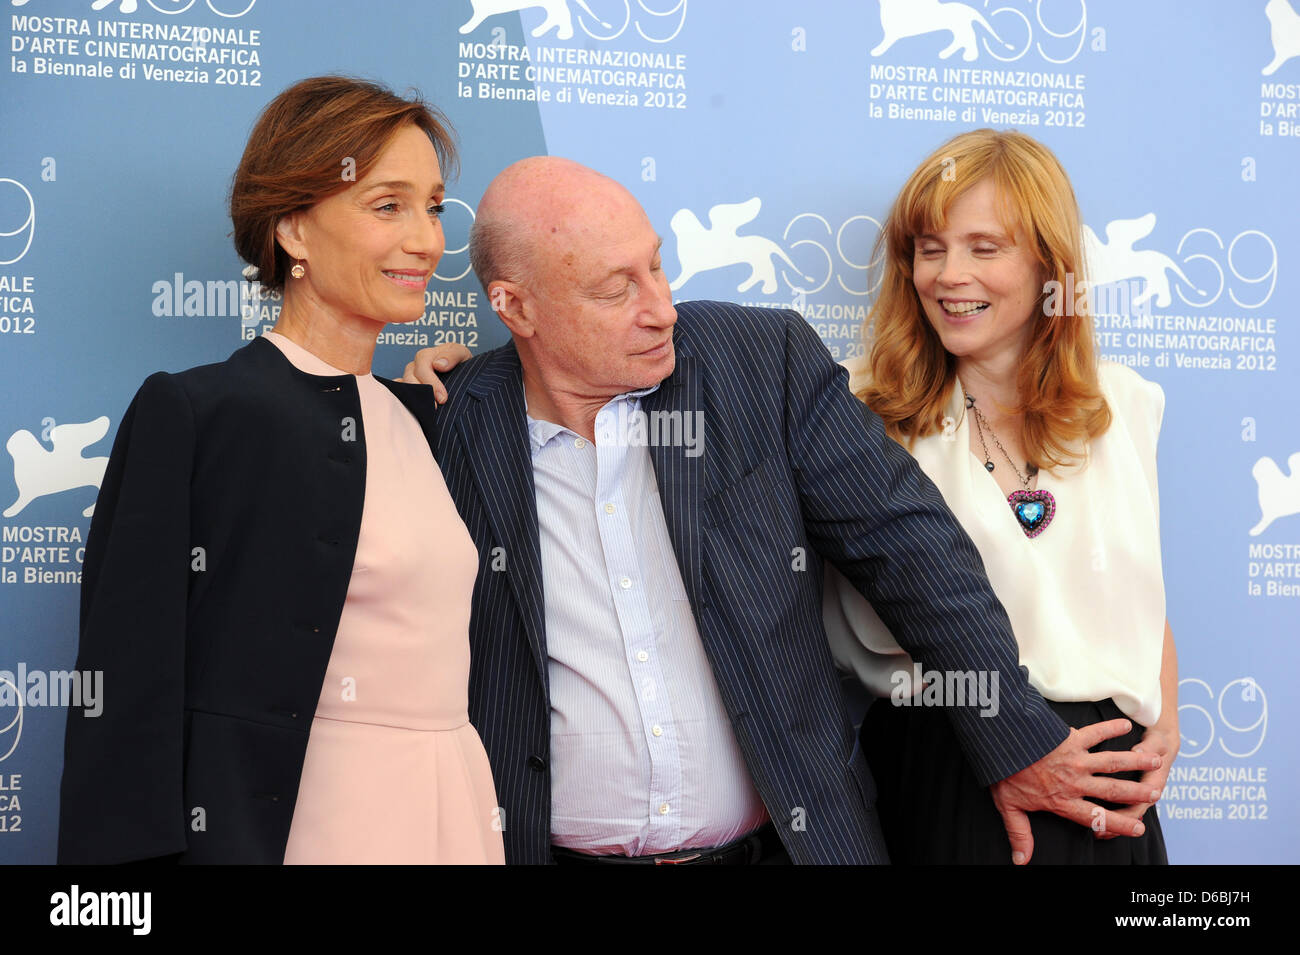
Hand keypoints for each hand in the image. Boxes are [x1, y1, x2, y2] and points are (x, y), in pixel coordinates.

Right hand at [400, 343, 472, 403]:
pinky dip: (403, 401)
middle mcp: (415, 367)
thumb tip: (438, 364)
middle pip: (409, 378)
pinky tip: (413, 410)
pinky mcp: (408, 391)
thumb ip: (452, 355)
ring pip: (402, 387)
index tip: (442, 398)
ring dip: (414, 399)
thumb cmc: (461, 364)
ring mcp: (410, 379)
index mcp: (427, 356)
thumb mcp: (461, 354)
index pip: (422, 367)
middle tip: (435, 406)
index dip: (431, 382)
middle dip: (422, 393)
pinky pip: (399, 395)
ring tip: (426, 410)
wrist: (463, 377)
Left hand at [989, 718, 1162, 864]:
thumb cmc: (1004, 775)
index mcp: (1063, 801)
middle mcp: (1075, 781)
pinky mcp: (1070, 739)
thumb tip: (1021, 862)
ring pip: (1112, 762)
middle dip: (1136, 793)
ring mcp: (1075, 759)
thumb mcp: (1010, 808)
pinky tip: (1126, 725)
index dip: (1118, 824)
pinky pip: (1095, 733)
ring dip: (1135, 762)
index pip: (1096, 817)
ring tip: (1155, 762)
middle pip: (1113, 789)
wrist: (999, 745)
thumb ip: (1020, 835)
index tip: (1138, 829)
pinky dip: (1111, 728)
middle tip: (1155, 794)